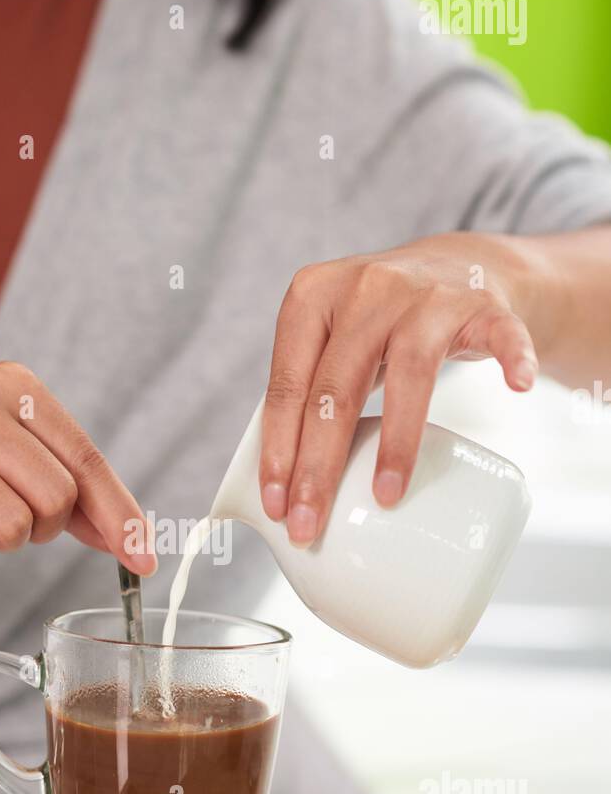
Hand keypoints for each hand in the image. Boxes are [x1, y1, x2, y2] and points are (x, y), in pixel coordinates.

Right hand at [0, 362, 156, 570]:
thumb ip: (73, 490)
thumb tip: (136, 539)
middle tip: (10, 517)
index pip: (87, 460)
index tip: (144, 559)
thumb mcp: (10, 452)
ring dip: (2, 539)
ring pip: (18, 525)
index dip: (121, 517)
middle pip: (59, 497)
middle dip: (46, 528)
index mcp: (14, 385)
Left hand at [260, 233, 537, 544]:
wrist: (454, 267)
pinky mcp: (482, 305)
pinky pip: (501, 334)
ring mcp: (426, 296)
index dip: (279, 450)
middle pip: (336, 389)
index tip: (276, 506)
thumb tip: (279, 487)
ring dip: (397, 442)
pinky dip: (513, 358)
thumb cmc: (379, 323)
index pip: (287, 386)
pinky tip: (517, 387)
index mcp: (311, 297)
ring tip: (386, 495)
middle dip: (319, 467)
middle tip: (312, 525)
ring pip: (410, 372)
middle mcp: (366, 288)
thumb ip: (304, 392)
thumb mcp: (329, 340)